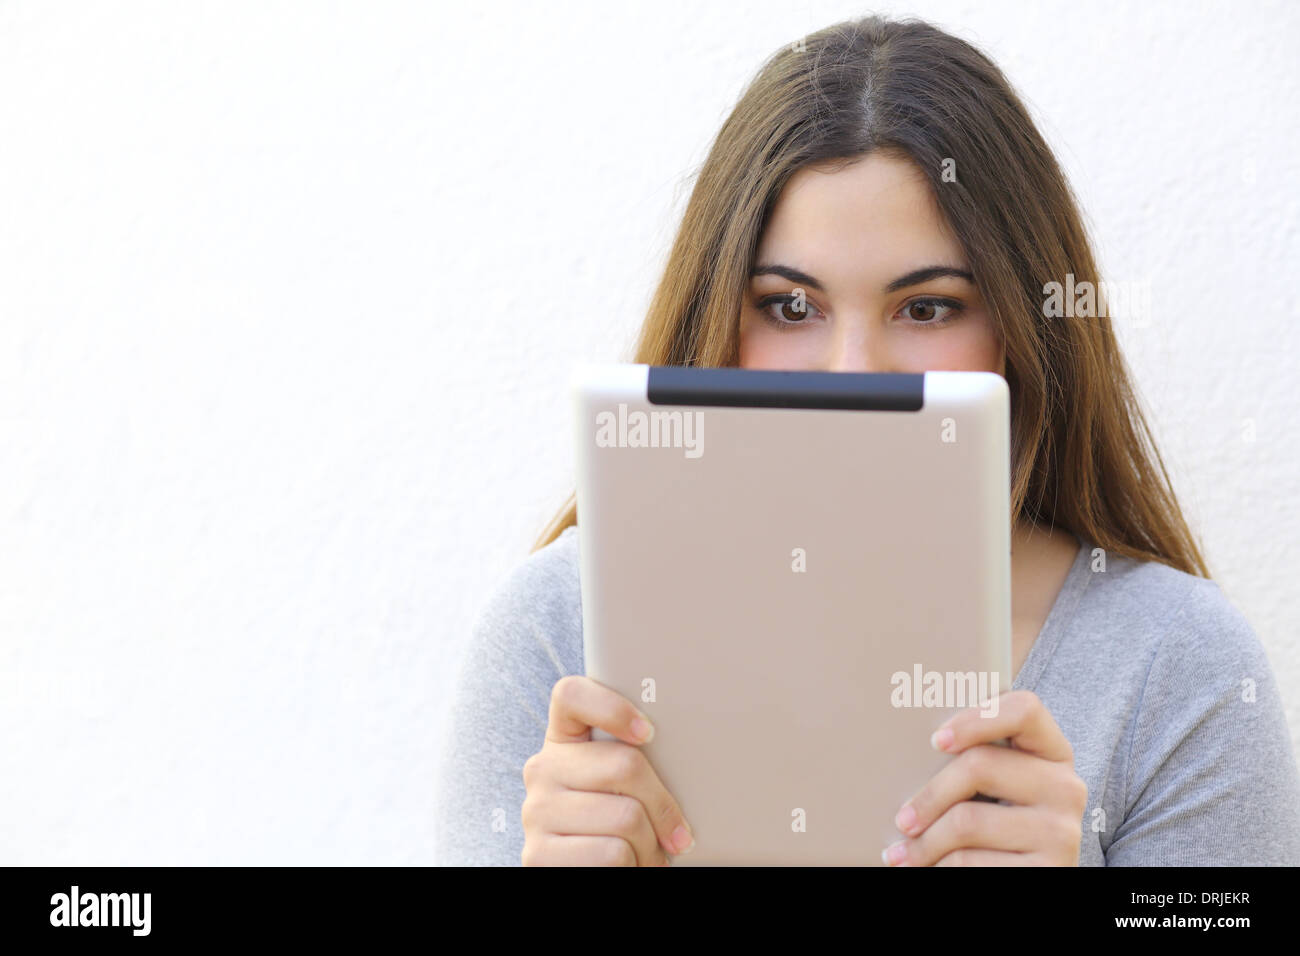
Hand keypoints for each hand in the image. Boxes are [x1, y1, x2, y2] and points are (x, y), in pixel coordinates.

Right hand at [520, 675, 694, 865]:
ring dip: (651, 846)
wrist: (584, 872)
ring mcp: (536, 811)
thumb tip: (689, 752)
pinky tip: (629, 869)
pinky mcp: (538, 855)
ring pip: (626, 817)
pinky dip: (634, 867)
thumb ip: (632, 761)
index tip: (648, 733)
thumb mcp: (621, 786)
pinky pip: (611, 853)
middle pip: (625, 765)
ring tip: (650, 855)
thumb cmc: (617, 826)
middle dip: (663, 808)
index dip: (612, 708)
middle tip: (677, 834)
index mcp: (563, 740)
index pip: (571, 695)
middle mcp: (543, 769)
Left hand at [883, 690, 1086, 865]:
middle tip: (902, 820)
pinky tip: (929, 869)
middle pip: (978, 765)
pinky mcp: (1050, 869)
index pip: (1024, 710)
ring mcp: (1062, 831)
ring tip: (902, 854)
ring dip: (924, 843)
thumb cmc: (999, 825)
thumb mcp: (997, 788)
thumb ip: (973, 761)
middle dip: (929, 796)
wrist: (1030, 876)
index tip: (936, 740)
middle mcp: (1065, 787)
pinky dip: (940, 868)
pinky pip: (972, 862)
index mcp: (1052, 752)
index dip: (977, 719)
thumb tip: (902, 745)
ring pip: (967, 821)